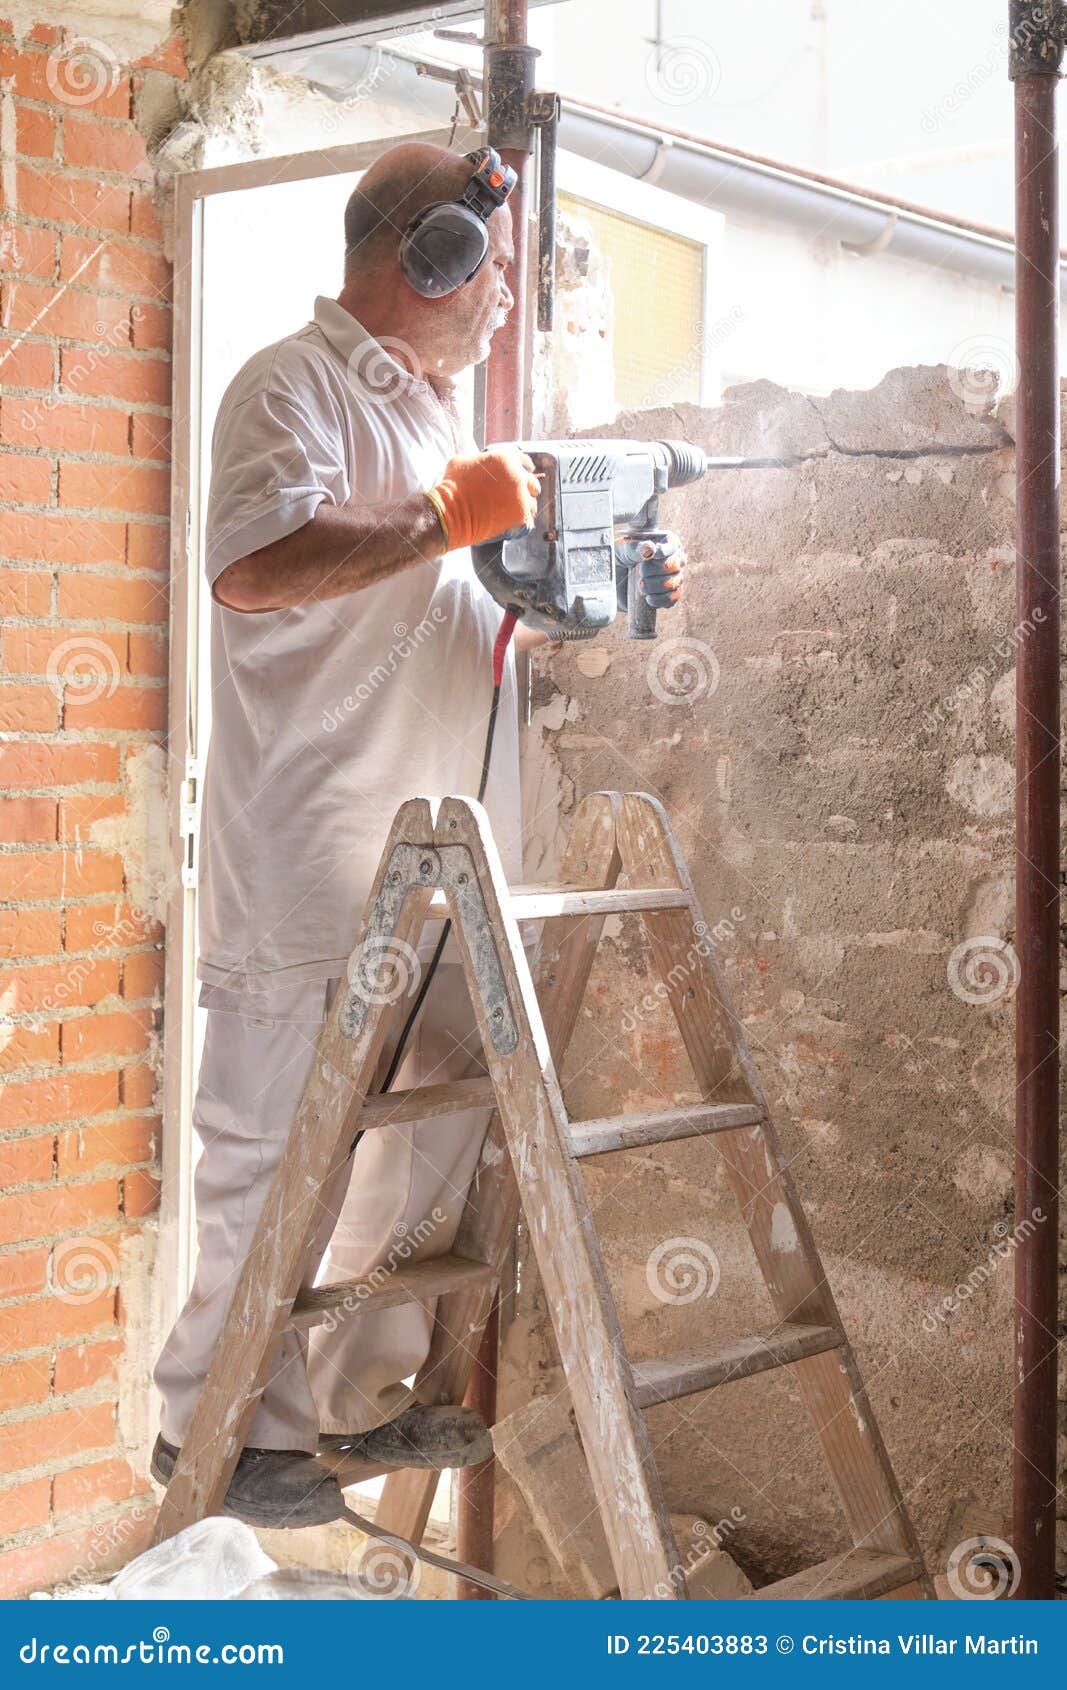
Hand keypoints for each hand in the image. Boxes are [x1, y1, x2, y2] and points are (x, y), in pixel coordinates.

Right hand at [425, 447, 540, 551]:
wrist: (452, 511)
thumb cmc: (453, 485)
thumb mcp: (462, 461)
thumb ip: (477, 460)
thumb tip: (478, 462)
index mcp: (505, 458)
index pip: (523, 460)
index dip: (524, 466)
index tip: (525, 472)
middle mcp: (517, 474)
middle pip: (532, 481)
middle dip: (527, 487)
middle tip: (519, 494)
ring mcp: (520, 494)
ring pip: (532, 500)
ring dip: (526, 503)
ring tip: (517, 509)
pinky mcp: (520, 513)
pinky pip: (529, 516)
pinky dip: (524, 518)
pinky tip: (518, 520)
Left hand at [616, 530, 685, 608]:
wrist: (611, 582)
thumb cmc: (618, 559)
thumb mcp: (622, 551)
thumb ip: (636, 549)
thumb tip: (650, 549)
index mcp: (664, 542)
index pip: (672, 544)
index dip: (663, 551)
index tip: (648, 557)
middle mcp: (673, 558)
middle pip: (675, 565)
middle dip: (656, 571)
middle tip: (640, 572)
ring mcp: (673, 577)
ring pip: (675, 582)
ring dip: (655, 586)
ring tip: (640, 586)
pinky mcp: (669, 595)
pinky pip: (674, 597)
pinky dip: (660, 599)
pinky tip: (648, 598)